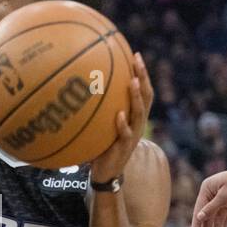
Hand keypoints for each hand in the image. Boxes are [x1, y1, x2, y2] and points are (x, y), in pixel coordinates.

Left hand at [91, 52, 150, 184]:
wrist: (104, 173)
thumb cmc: (101, 144)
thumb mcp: (101, 123)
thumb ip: (98, 107)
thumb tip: (79, 84)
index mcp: (134, 116)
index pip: (143, 90)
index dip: (142, 73)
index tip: (135, 54)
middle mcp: (137, 124)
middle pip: (147, 97)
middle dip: (143, 77)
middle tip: (137, 61)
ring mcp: (132, 136)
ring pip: (139, 114)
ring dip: (137, 97)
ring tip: (133, 82)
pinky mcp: (123, 149)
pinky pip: (125, 135)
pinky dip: (122, 125)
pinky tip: (118, 115)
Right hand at [190, 159, 226, 226]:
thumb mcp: (225, 197)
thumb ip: (211, 208)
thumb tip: (199, 217)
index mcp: (208, 188)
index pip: (199, 209)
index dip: (196, 224)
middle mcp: (213, 194)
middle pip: (207, 215)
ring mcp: (222, 199)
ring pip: (216, 219)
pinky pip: (225, 218)